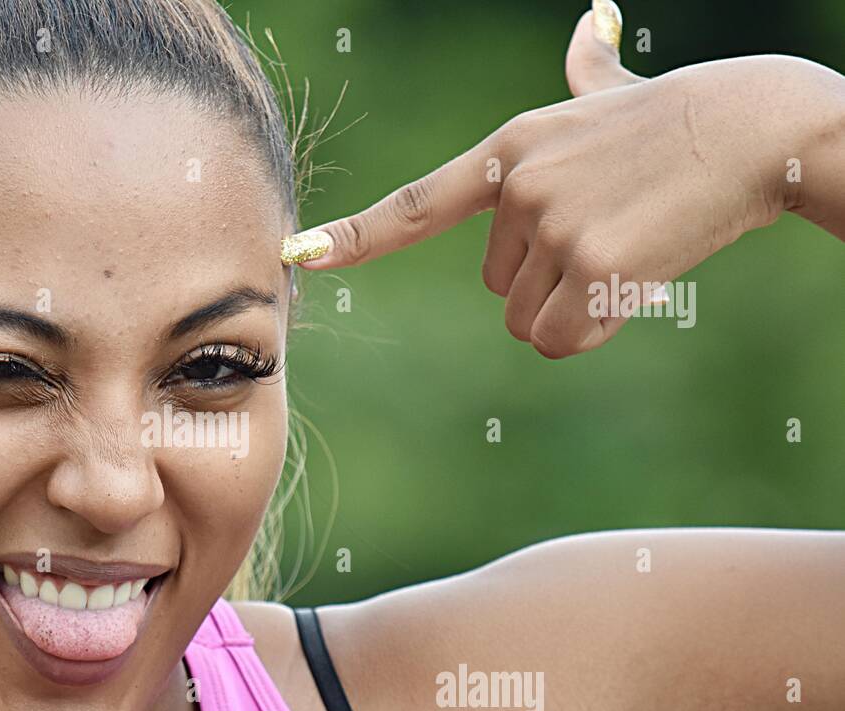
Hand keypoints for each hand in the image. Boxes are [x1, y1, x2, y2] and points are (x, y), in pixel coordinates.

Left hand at [295, 4, 844, 358]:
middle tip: (608, 233)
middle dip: (548, 281)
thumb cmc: (683, 113)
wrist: (754, 126)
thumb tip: (592, 21)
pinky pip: (562, 338)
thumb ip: (586, 74)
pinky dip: (597, 327)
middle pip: (499, 289)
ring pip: (529, 321)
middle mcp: (516, 188)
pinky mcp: (590, 264)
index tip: (297, 255)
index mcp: (507, 152)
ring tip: (627, 250)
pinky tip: (637, 279)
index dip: (355, 236)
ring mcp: (551, 225)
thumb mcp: (613, 95)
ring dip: (573, 307)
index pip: (415, 205)